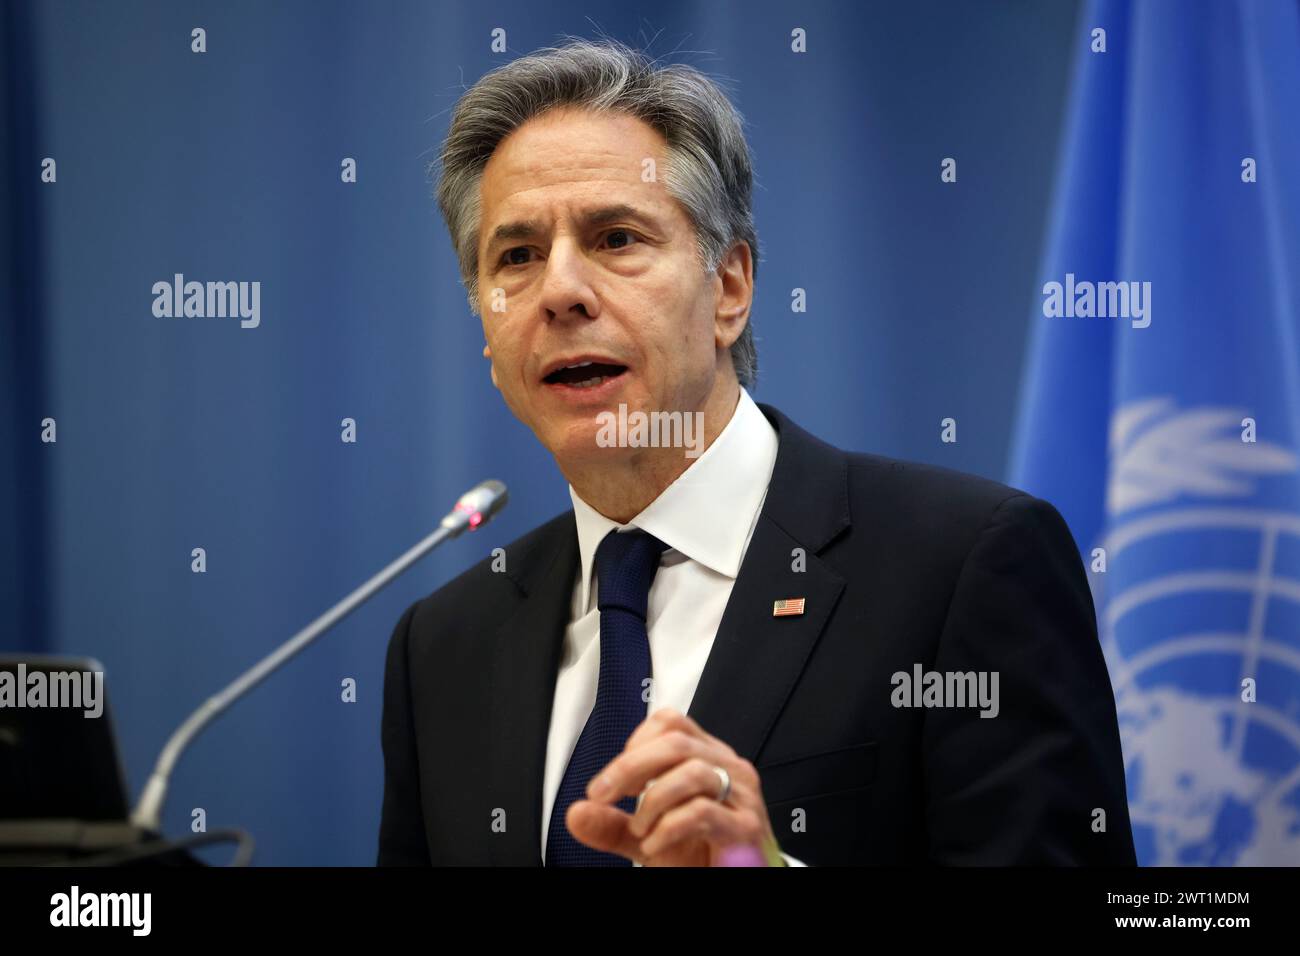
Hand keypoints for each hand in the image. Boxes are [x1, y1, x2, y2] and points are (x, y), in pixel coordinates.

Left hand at [565, 709, 784, 865]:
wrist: (732, 881)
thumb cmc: (698, 855)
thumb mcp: (645, 835)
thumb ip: (612, 824)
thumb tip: (575, 813)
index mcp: (709, 758)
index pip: (671, 723)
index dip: (636, 744)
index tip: (614, 779)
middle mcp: (730, 768)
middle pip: (677, 742)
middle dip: (629, 766)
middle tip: (602, 794)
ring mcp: (743, 797)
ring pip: (692, 772)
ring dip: (652, 800)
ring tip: (638, 829)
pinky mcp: (747, 828)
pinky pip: (701, 812)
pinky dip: (667, 828)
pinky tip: (653, 844)